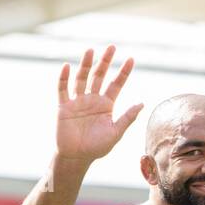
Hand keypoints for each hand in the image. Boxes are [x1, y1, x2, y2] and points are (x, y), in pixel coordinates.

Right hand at [56, 46, 143, 161]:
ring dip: (86, 65)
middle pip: (99, 76)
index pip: (116, 84)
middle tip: (112, 47)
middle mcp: (92, 99)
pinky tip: (67, 66)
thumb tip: (142, 103)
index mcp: (106, 104)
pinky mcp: (64, 106)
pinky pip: (63, 89)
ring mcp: (77, 101)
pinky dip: (63, 78)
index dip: (123, 72)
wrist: (77, 157)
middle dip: (105, 62)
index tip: (132, 59)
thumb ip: (127, 117)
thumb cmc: (97, 147)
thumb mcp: (115, 132)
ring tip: (90, 50)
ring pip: (82, 78)